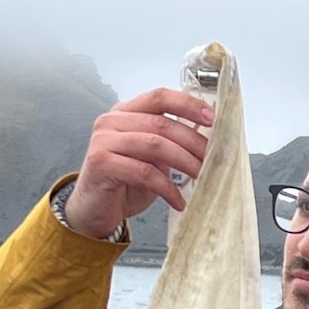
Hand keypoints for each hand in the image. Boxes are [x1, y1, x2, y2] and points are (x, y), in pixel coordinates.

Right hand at [64, 88, 215, 237]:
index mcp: (126, 112)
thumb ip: (168, 144)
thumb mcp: (151, 159)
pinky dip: (167, 189)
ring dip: (185, 163)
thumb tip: (207, 142)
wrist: (95, 211)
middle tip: (213, 160)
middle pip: (161, 124)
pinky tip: (179, 201)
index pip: (159, 97)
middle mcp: (112, 121)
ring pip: (155, 146)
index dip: (187, 104)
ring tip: (202, 179)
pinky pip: (144, 173)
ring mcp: (104, 141)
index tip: (213, 118)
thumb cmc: (125, 184)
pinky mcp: (102, 164)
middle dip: (193, 142)